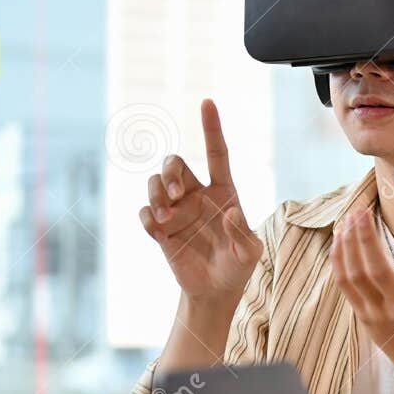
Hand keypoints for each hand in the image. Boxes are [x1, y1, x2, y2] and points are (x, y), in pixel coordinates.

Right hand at [139, 99, 262, 306]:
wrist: (215, 291)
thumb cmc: (238, 267)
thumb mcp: (250, 253)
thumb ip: (243, 233)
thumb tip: (231, 213)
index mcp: (224, 192)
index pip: (217, 154)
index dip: (211, 128)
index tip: (207, 102)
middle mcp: (197, 195)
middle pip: (174, 163)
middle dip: (170, 172)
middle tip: (177, 194)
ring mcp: (176, 211)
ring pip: (155, 183)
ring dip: (156, 193)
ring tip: (167, 215)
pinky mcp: (160, 229)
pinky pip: (144, 213)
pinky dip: (147, 217)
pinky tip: (158, 230)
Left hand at [330, 209, 393, 375]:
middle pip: (378, 271)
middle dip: (367, 238)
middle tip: (361, 211)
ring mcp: (380, 313)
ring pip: (358, 276)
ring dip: (350, 246)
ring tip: (349, 219)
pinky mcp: (364, 316)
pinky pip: (346, 286)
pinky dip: (340, 261)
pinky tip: (340, 240)